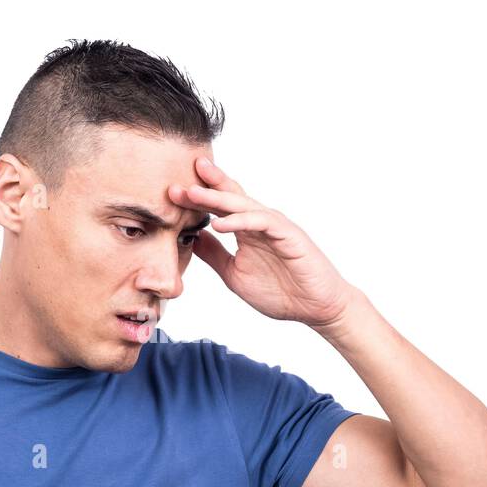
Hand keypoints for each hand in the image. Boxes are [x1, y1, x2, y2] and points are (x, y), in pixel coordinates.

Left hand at [169, 156, 357, 327]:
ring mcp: (275, 227)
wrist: (317, 308)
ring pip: (244, 204)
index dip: (197, 199)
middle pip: (230, 197)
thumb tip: (190, 239)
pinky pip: (262, 222)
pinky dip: (241, 221)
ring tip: (193, 193)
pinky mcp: (290, 235)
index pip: (219, 208)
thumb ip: (215, 256)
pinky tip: (220, 223)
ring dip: (217, 198)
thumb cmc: (282, 292)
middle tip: (178, 178)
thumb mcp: (234, 275)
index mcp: (247, 230)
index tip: (170, 193)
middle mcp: (259, 223)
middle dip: (204, 186)